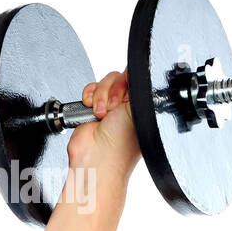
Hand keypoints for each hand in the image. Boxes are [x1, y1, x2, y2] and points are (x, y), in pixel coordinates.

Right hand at [66, 70, 141, 187]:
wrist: (96, 156)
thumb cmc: (121, 144)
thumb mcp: (139, 111)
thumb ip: (141, 90)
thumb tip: (140, 74)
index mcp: (142, 108)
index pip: (137, 80)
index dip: (129, 83)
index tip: (126, 96)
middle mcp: (126, 107)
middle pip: (119, 78)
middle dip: (113, 91)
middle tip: (114, 109)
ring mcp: (109, 106)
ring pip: (104, 83)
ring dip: (100, 96)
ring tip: (102, 115)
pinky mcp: (92, 107)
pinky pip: (90, 89)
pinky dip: (88, 96)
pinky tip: (92, 111)